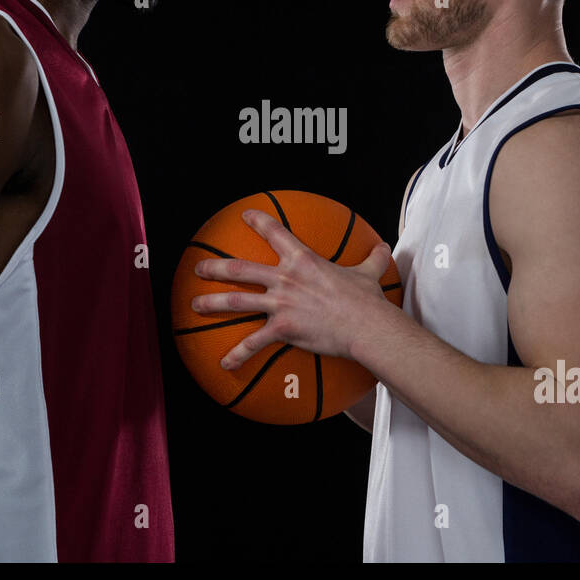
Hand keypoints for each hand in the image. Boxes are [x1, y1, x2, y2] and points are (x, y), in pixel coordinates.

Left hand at [190, 208, 393, 369]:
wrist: (367, 326)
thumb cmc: (367, 301)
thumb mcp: (369, 273)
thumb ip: (372, 258)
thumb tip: (384, 247)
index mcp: (303, 260)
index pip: (276, 232)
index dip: (258, 221)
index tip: (245, 216)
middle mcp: (285, 279)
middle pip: (240, 268)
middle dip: (215, 267)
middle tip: (199, 267)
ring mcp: (280, 303)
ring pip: (236, 300)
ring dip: (211, 303)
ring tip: (195, 305)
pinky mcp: (282, 329)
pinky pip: (253, 342)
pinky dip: (237, 354)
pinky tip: (224, 363)